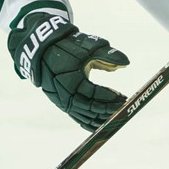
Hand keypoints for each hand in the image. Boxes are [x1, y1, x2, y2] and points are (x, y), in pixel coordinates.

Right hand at [9, 14, 128, 131]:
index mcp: (72, 81)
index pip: (95, 95)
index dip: (111, 98)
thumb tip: (126, 63)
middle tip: (124, 109)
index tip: (125, 98)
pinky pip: (77, 117)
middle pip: (91, 110)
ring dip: (101, 119)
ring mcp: (62, 101)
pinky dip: (89, 122)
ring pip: (84, 117)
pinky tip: (101, 124)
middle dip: (109, 111)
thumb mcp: (87, 46)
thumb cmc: (67, 45)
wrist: (42, 48)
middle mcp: (66, 95)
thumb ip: (107, 54)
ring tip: (117, 117)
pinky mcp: (61, 103)